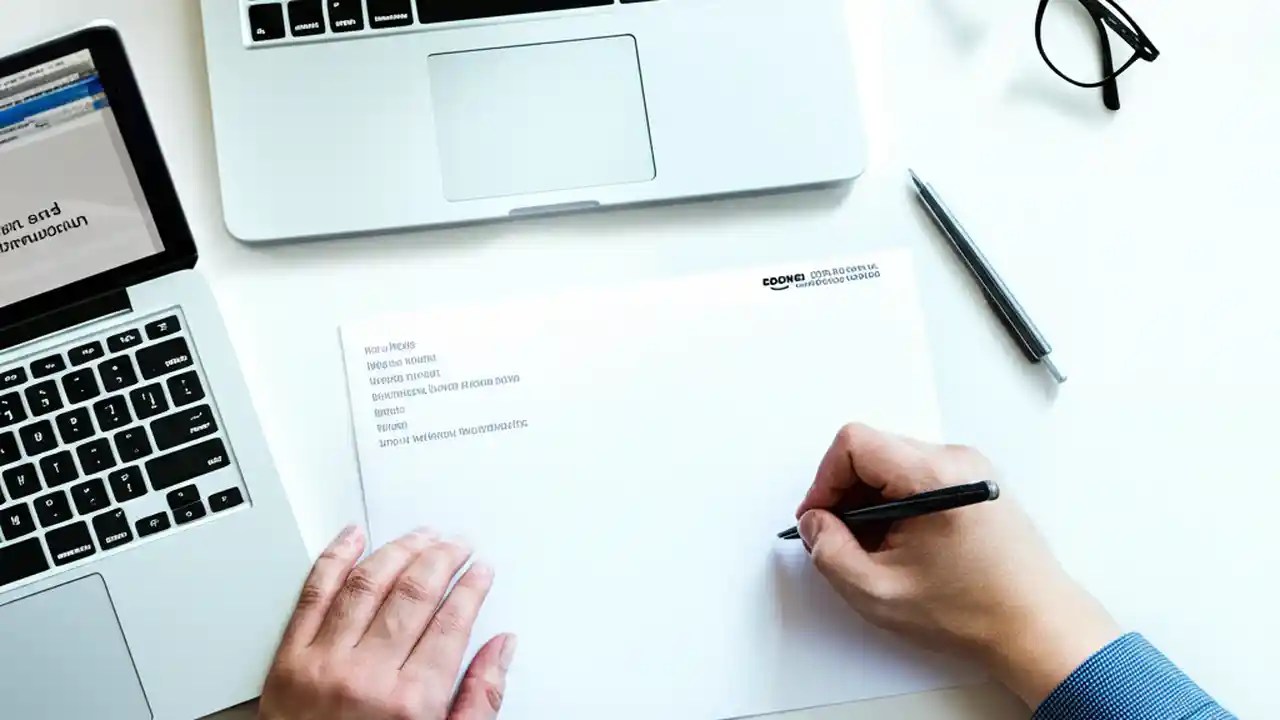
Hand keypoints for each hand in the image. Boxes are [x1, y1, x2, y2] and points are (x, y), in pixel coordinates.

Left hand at [259, 526, 516, 719]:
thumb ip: (479, 700)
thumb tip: (501, 649)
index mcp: (411, 703)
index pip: (452, 621)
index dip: (472, 587)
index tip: (481, 571)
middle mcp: (367, 677)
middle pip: (414, 593)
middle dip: (443, 558)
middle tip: (458, 544)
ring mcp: (324, 664)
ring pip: (368, 582)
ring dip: (399, 549)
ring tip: (420, 535)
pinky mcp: (289, 660)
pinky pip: (313, 594)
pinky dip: (335, 558)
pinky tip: (353, 538)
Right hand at [796, 424, 1118, 706]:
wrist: (1038, 626)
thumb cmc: (973, 612)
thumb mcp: (879, 592)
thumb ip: (830, 552)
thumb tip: (814, 524)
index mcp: (934, 477)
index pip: (855, 443)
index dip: (825, 480)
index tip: (820, 518)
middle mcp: (956, 461)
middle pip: (874, 451)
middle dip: (846, 494)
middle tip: (842, 539)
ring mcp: (970, 469)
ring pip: (893, 464)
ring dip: (871, 501)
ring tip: (877, 548)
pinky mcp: (975, 483)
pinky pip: (918, 476)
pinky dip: (897, 505)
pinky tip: (902, 544)